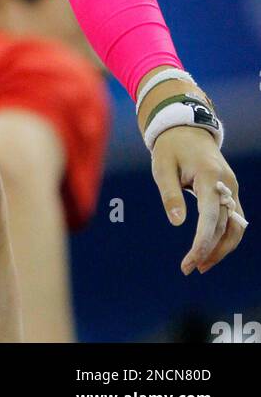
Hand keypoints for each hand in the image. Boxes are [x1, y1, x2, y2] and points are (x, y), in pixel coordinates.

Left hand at [151, 126, 246, 274]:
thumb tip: (177, 223)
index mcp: (209, 176)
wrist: (187, 128)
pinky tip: (210, 249)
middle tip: (189, 268)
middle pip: (225, 226)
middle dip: (210, 250)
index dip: (203, 242)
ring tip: (200, 264)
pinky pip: (233, 220)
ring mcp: (232, 189)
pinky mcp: (230, 192)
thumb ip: (170, 194)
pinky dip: (224, 237)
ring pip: (235, 227)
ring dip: (221, 249)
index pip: (211, 217)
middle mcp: (226, 185)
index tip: (191, 260)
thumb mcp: (162, 166)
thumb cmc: (170, 148)